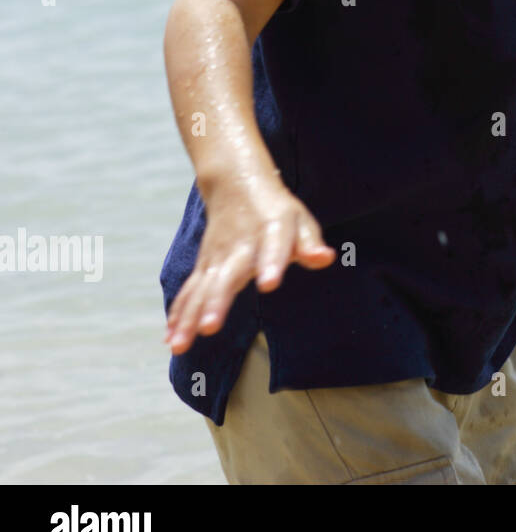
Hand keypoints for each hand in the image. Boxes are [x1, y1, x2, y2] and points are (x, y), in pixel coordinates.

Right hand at [163, 172, 334, 353]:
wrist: (236, 185)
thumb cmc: (278, 211)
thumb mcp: (300, 221)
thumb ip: (311, 243)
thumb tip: (326, 258)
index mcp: (269, 231)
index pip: (272, 248)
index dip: (271, 264)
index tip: (269, 284)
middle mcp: (238, 246)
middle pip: (226, 276)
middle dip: (216, 302)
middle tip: (210, 328)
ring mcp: (216, 258)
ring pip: (200, 289)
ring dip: (188, 317)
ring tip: (181, 346)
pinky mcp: (204, 266)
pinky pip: (189, 292)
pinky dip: (179, 314)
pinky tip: (173, 340)